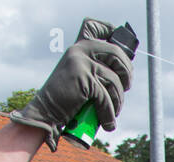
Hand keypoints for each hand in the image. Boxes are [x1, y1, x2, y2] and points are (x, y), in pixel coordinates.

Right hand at [12, 19, 133, 150]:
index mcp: (79, 46)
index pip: (96, 26)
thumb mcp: (82, 75)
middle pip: (116, 52)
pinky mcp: (83, 78)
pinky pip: (106, 96)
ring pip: (114, 79)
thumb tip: (126, 69)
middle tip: (126, 88)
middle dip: (127, 73)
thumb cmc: (68, 97)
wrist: (47, 111)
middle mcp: (80, 49)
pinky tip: (107, 122)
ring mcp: (81, 62)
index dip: (113, 33)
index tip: (123, 56)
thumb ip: (96, 66)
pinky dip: (109, 113)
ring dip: (118, 100)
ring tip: (114, 111)